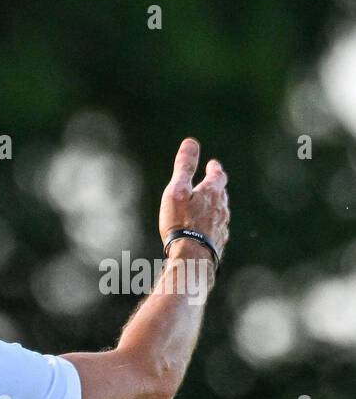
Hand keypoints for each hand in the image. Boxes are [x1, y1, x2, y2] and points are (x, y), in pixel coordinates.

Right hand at [158, 137, 229, 256]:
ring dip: (215, 207)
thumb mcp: (177, 190)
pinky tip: (206, 231)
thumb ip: (184, 167)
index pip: (217, 175)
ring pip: (221, 212)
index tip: (212, 164)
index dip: (214, 169)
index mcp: (212, 193)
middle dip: (216, 188)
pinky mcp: (218, 243)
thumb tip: (190, 142)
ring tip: (208, 207)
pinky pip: (217, 230)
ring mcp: (221, 227)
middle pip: (221, 194)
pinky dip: (212, 226)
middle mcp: (221, 208)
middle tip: (212, 184)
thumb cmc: (181, 222)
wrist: (191, 257)